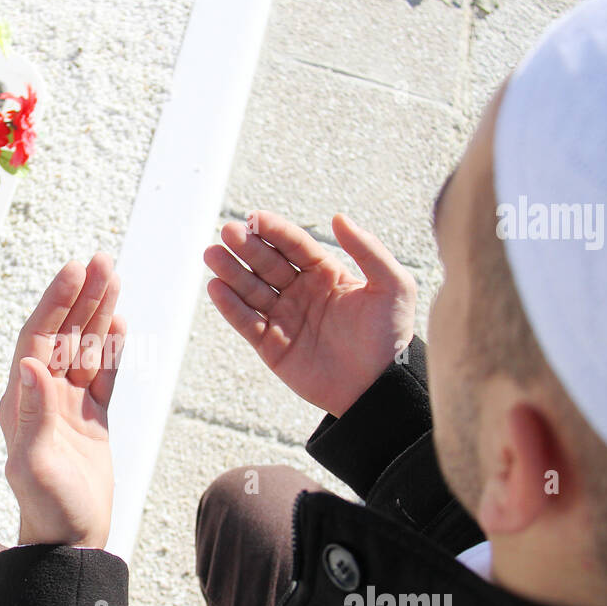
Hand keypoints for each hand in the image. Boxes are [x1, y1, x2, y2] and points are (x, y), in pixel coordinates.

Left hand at [0, 252, 125, 549]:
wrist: (70, 541)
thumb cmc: (49, 508)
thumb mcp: (36, 462)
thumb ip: (33, 412)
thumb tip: (30, 362)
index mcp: (22, 401)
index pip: (38, 337)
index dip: (56, 301)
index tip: (75, 270)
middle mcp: (41, 397)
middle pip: (63, 333)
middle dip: (82, 296)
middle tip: (103, 260)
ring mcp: (68, 407)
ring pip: (85, 348)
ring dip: (98, 313)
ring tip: (115, 276)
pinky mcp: (90, 420)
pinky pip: (102, 374)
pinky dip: (111, 347)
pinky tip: (120, 322)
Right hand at [204, 211, 416, 417]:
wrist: (379, 388)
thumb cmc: (391, 337)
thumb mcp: (393, 286)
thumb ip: (368, 249)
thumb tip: (338, 217)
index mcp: (327, 274)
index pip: (295, 245)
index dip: (275, 231)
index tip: (255, 218)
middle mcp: (301, 293)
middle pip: (268, 264)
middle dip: (247, 247)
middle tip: (228, 231)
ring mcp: (285, 318)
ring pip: (252, 290)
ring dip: (231, 271)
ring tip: (212, 254)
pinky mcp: (272, 347)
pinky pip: (247, 323)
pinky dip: (230, 306)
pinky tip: (216, 287)